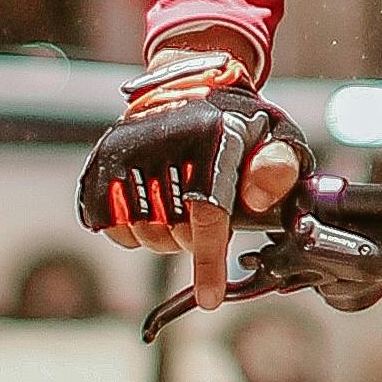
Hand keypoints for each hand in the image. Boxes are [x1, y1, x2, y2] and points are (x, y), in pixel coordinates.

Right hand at [77, 76, 307, 244]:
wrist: (190, 83)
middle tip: (205, 218)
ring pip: (141, 232)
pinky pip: (110, 223)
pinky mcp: (102, 160)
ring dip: (164, 236)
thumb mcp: (277, 138)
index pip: (207, 212)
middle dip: (194, 240)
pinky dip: (131, 229)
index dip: (208, 262)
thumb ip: (279, 169)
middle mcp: (163, 140)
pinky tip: (151, 207)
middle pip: (173, 232)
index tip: (210, 298)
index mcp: (213, 136)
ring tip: (180, 208)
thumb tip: (260, 197)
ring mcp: (127, 149)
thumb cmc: (241, 124)